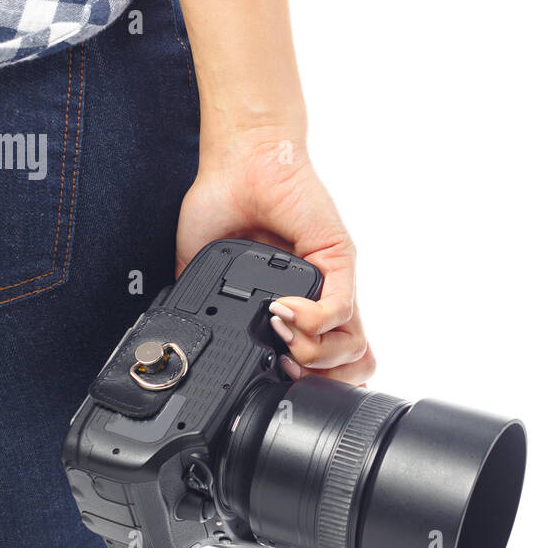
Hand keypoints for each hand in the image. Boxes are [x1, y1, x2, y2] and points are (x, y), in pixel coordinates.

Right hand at [175, 131, 375, 385]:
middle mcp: (320, 299)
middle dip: (314, 380)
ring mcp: (332, 282)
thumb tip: (196, 347)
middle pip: (346, 365)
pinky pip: (340, 307)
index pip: (322, 365)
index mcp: (295, 307)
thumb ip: (207, 311)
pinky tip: (280, 310)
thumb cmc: (224, 204)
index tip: (268, 382)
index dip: (303, 384)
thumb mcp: (204, 272)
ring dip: (313, 353)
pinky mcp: (336, 258)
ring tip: (279, 334)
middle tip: (280, 368)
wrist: (235, 163)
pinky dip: (311, 320)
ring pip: (351, 345)